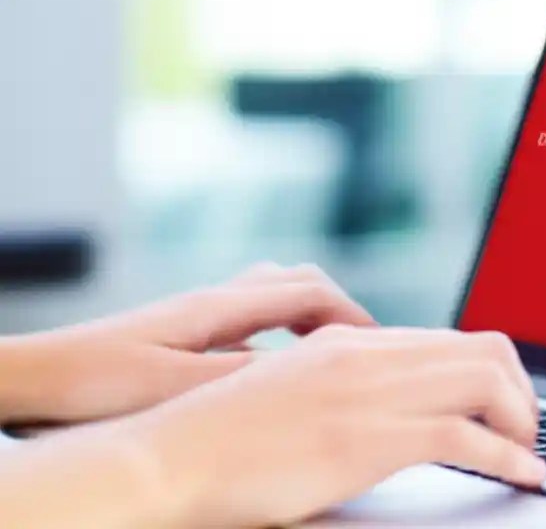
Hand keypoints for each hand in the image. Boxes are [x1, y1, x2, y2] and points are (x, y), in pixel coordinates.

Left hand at [0, 263, 375, 425]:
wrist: (40, 375)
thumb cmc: (99, 380)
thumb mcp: (181, 384)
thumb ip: (246, 373)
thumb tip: (306, 369)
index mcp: (222, 306)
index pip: (310, 292)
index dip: (354, 315)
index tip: (383, 343)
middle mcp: (216, 299)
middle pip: (299, 283)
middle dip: (341, 309)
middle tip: (368, 345)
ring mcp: (200, 312)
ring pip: (274, 295)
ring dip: (312, 315)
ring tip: (333, 350)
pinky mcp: (185, 331)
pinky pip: (253, 317)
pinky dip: (283, 332)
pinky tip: (276, 366)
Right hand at [128, 326, 545, 527]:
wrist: (168, 459)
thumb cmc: (221, 440)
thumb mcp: (291, 390)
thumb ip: (343, 385)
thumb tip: (390, 407)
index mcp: (351, 341)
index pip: (452, 338)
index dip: (496, 372)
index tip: (509, 405)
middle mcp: (369, 355)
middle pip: (485, 348)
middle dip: (523, 390)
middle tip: (527, 430)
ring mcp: (370, 393)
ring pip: (485, 381)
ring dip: (523, 418)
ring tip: (529, 453)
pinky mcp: (368, 439)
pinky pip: (466, 436)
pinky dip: (510, 455)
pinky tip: (525, 475)